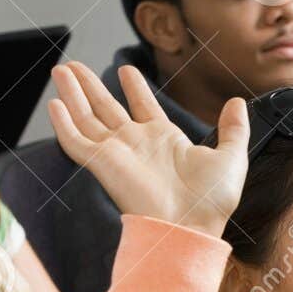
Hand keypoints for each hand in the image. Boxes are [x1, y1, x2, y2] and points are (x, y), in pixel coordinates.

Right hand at [47, 61, 248, 236]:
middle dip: (91, 86)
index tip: (127, 70)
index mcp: (164, 141)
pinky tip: (55, 104)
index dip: (135, 88)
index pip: (143, 107)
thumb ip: (234, 128)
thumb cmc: (211, 202)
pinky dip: (63, 123)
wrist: (191, 225)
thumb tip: (238, 102)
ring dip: (73, 94)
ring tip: (61, 70)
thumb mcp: (232, 157)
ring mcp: (117, 153)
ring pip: (87, 117)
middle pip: (107, 108)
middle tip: (76, 66)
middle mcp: (137, 145)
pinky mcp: (102, 164)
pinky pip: (76, 141)